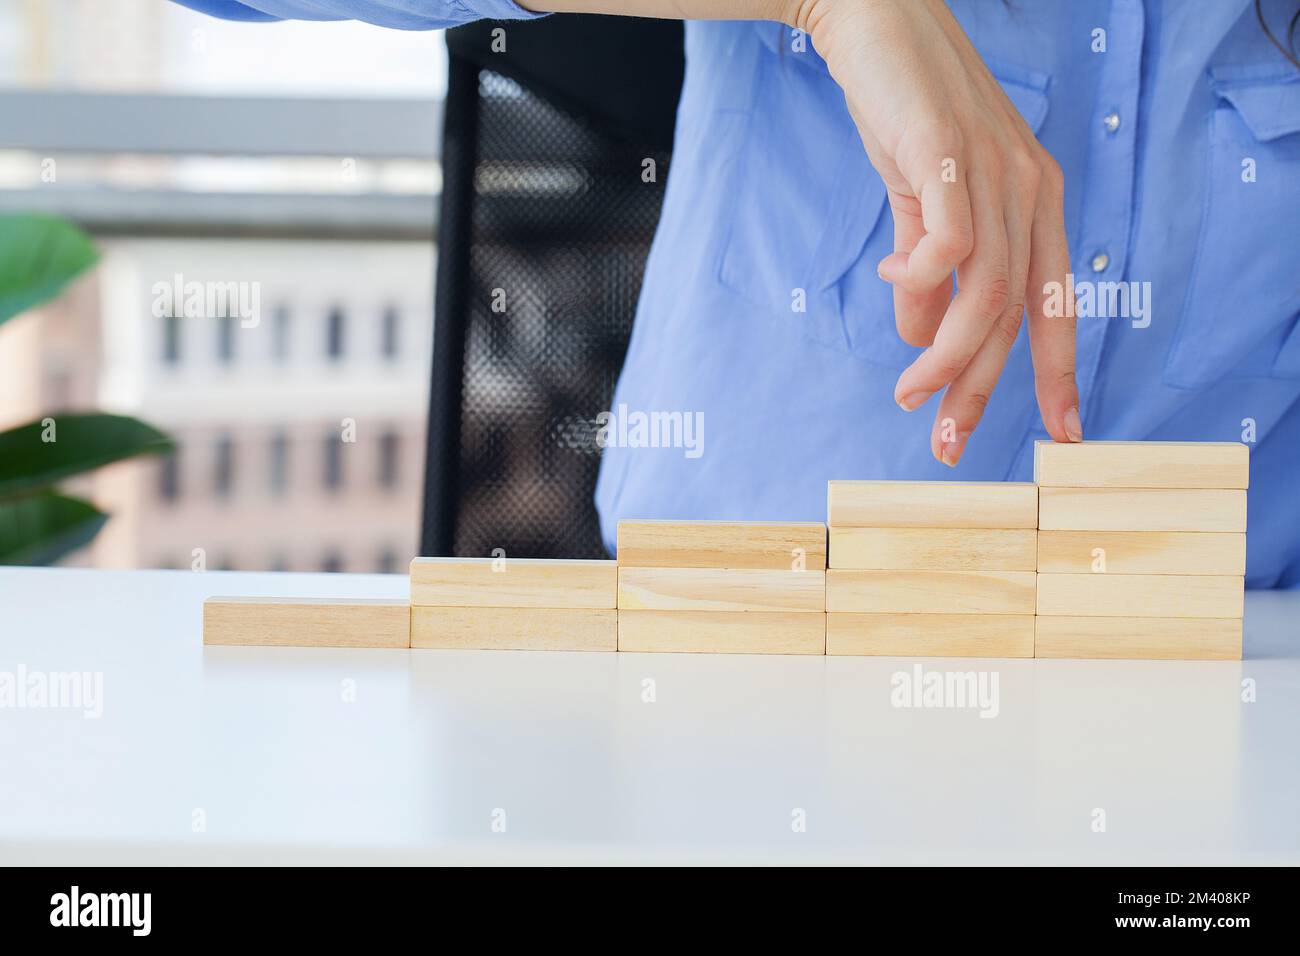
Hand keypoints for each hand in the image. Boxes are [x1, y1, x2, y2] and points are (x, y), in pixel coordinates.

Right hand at [791, 0, 1081, 464]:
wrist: (875, 18)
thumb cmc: (902, 110)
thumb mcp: (919, 203)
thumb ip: (923, 273)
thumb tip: (919, 338)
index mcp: (1033, 202)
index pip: (1054, 302)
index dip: (1058, 372)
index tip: (1060, 434)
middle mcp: (1028, 190)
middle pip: (1018, 312)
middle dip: (985, 389)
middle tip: (948, 444)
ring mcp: (994, 169)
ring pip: (989, 290)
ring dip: (948, 356)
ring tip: (910, 393)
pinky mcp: (948, 152)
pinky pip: (948, 243)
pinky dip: (920, 280)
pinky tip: (890, 282)